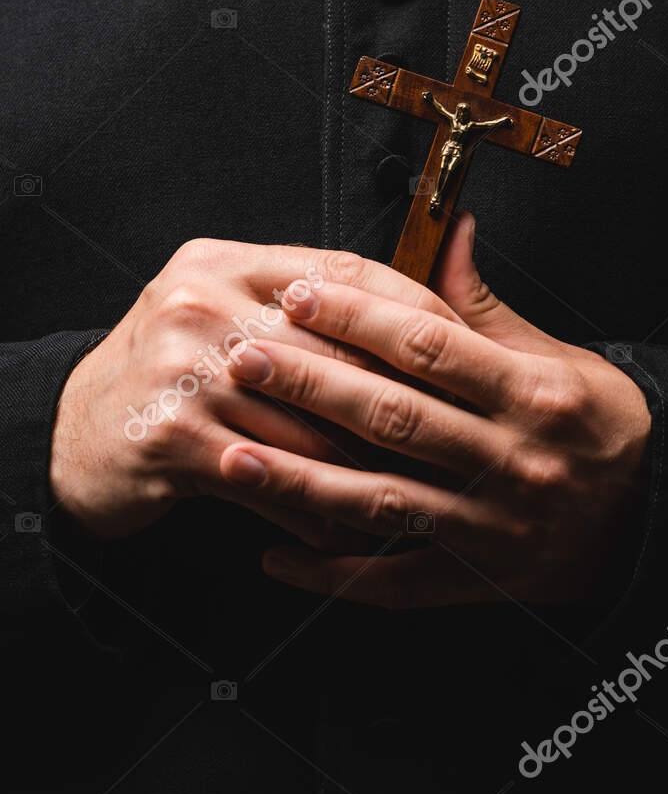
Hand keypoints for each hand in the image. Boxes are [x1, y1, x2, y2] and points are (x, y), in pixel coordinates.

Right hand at [49, 237, 460, 540]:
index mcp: (230, 262)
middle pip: (337, 353)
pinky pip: (269, 481)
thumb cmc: (176, 376)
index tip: (470, 352)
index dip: (415, 313)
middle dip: (402, 405)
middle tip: (460, 439)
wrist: (71, 436)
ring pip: (309, 425)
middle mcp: (202, 301)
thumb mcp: (231, 314)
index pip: (347, 273)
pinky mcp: (168, 436)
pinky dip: (310, 510)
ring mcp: (182, 368)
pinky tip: (343, 531)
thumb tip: (435, 299)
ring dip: (364, 472)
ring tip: (415, 497)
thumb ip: (313, 302)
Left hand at [219, 214, 652, 607]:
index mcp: (533, 392)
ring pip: (383, 501)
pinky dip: (332, 574)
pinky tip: (272, 557)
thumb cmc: (598, 422)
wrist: (654, 516)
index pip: (431, 346)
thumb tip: (450, 229)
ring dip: (302, 480)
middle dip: (312, 385)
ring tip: (233, 454)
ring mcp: (493, 526)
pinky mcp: (478, 579)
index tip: (297, 291)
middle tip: (241, 356)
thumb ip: (486, 305)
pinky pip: (395, 583)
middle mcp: (514, 458)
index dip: (358, 316)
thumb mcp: (556, 355)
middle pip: (396, 417)